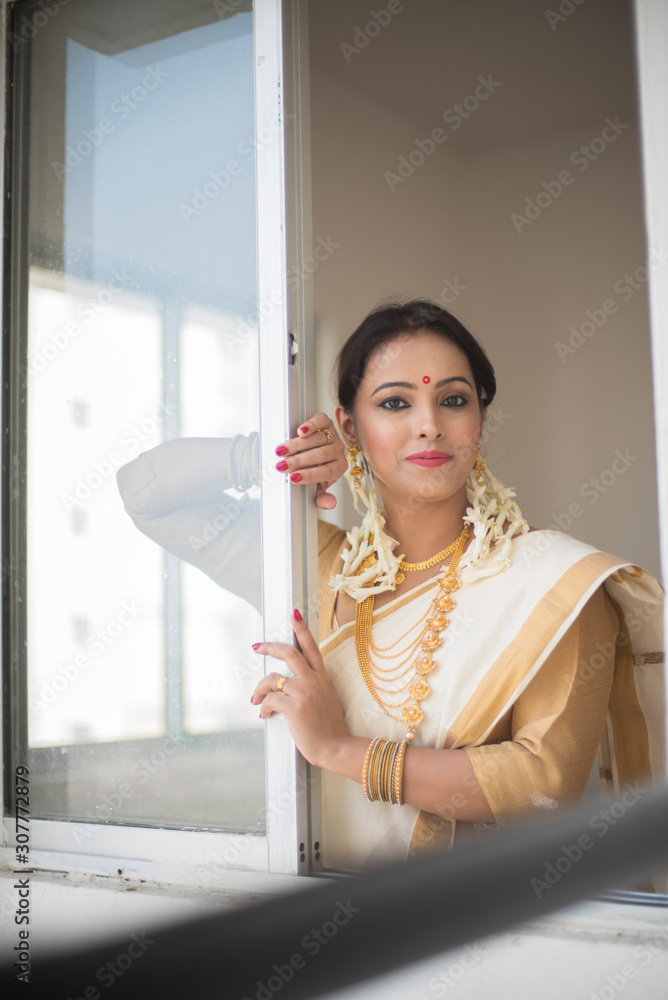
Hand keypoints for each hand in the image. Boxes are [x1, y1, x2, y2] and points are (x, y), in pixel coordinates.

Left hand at [250, 610, 349, 767]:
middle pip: (289, 653)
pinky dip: (263, 707)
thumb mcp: (326, 699)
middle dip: (270, 647)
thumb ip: (312, 688)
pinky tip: (264, 714)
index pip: (312, 647)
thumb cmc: (329, 727)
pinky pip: (269, 700)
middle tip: (258, 647)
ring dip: (259, 688)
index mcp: (321, 678)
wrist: (335, 746)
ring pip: (273, 678)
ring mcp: (304, 692)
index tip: (294, 614)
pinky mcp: (294, 706)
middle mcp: (313, 681)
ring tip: (256, 699)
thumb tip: (291, 686)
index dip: (302, 629)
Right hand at [275, 414, 346, 509]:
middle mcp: (338, 451)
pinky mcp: (326, 422)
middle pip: (320, 455)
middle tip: (281, 466)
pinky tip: (300, 431)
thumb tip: (330, 504)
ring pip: (317, 439)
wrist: (314, 449)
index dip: (309, 475)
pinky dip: (311, 426)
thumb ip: (321, 497)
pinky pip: (321, 422)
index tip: (292, 478)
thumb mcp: (317, 486)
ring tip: (281, 452)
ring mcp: (333, 435)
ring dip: (297, 446)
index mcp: (338, 468)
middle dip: (298, 461)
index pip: (326, 472)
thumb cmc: (315, 470)